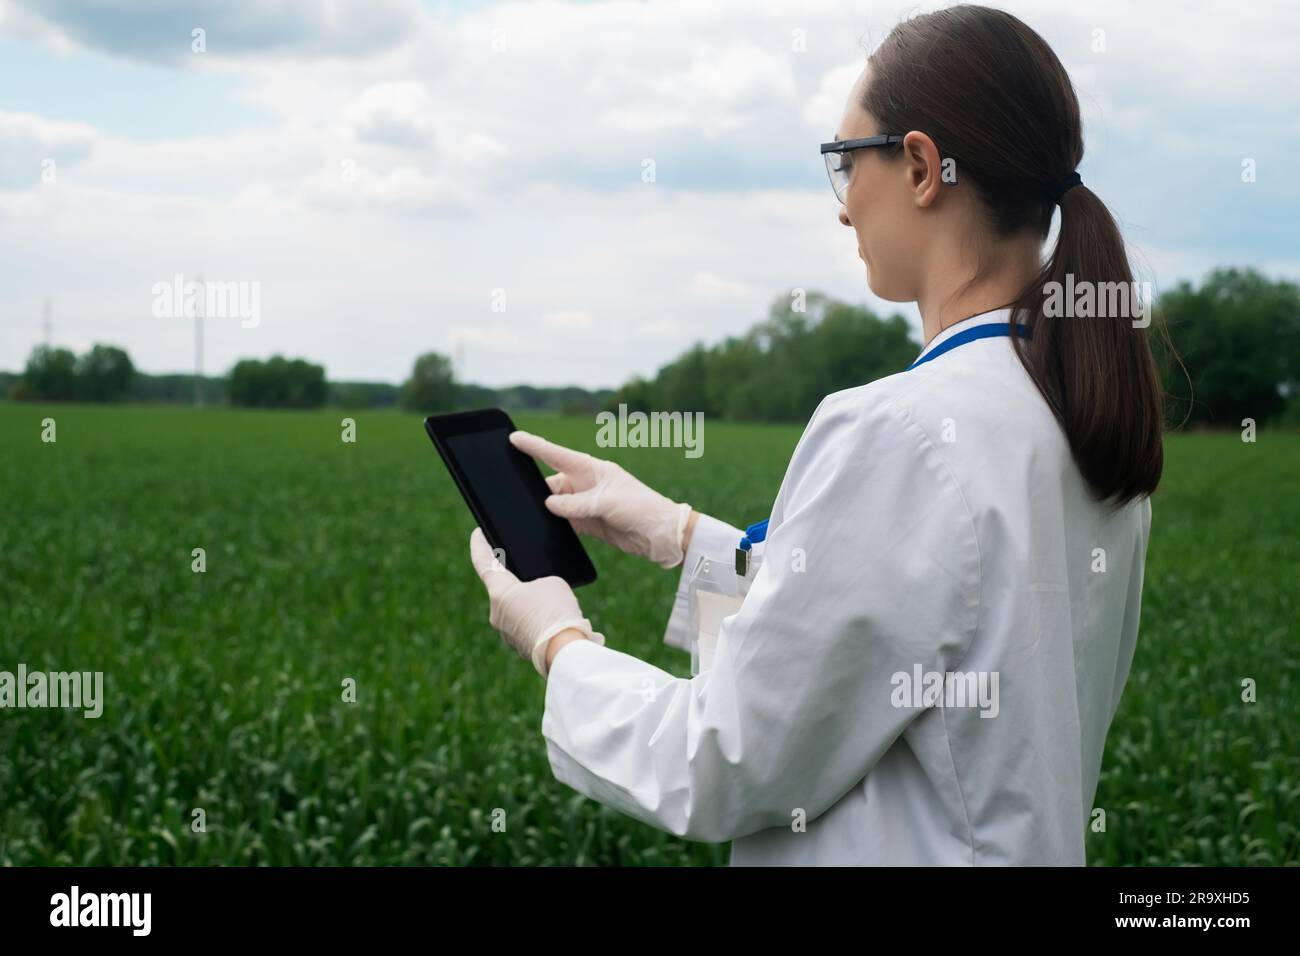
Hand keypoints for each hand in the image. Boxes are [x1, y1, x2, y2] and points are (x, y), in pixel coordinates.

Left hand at [469, 527, 603, 676]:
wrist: (565, 651)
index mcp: (499, 592)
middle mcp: (496, 613)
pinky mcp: (519, 646)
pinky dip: (536, 618)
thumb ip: (538, 581)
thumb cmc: (557, 611)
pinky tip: (554, 616)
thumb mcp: (552, 581)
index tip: (477, 533)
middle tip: (531, 568)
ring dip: (529, 601)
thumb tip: (536, 595)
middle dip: (516, 579)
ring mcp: (506, 632)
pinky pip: (525, 624)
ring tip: (553, 599)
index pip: (482, 562)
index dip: (479, 544)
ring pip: (515, 608)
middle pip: (502, 588)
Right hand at [509, 430, 693, 568]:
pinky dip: (554, 525)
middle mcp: (586, 484)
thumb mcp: (607, 503)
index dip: (534, 446)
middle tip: (514, 492)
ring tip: (526, 514)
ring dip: (545, 510)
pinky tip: (544, 529)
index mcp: (592, 469)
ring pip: (556, 504)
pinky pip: (564, 522)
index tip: (513, 438)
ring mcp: (586, 504)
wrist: (661, 535)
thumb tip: (548, 504)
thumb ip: (576, 504)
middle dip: (536, 488)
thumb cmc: (641, 508)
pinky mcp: (588, 523)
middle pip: (552, 483)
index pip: (557, 455)